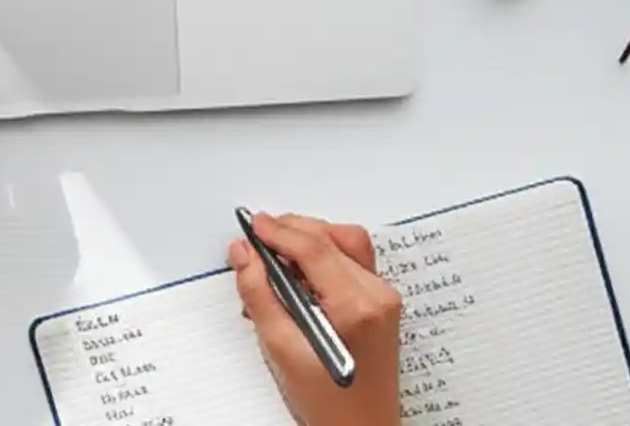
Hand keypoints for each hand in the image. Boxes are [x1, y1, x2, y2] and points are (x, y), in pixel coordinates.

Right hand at [228, 215, 401, 425]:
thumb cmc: (329, 403)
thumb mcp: (282, 351)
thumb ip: (260, 297)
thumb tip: (245, 256)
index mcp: (356, 308)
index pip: (314, 249)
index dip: (279, 231)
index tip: (254, 226)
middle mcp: (378, 295)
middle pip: (333, 238)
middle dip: (292, 231)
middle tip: (258, 239)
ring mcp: (384, 297)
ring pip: (346, 243)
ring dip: (309, 240)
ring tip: (277, 258)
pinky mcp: (381, 301)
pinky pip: (352, 260)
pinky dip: (323, 256)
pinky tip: (300, 274)